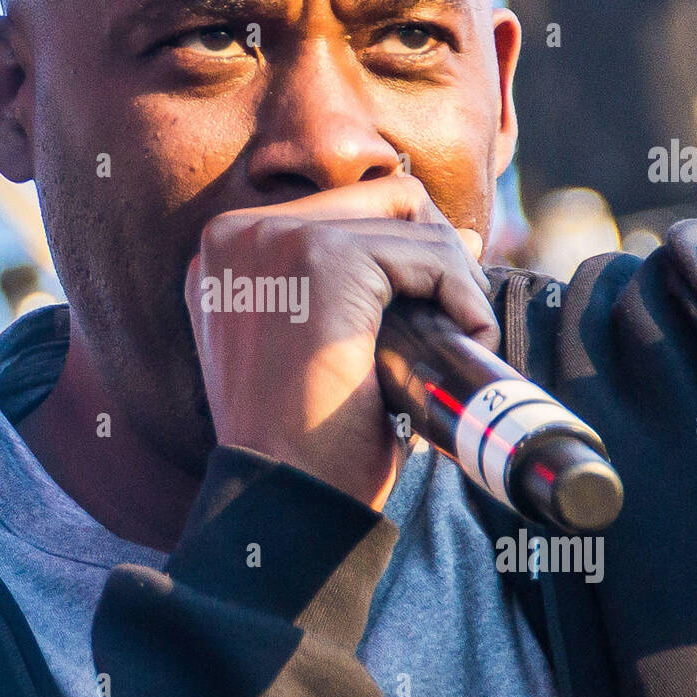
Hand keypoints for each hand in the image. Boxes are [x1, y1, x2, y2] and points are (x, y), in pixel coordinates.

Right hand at [184, 175, 498, 510]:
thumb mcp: (316, 349)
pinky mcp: (322, 258)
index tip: (438, 299)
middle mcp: (237, 236)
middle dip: (433, 250)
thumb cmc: (307, 443)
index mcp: (227, 257)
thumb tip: (458, 235)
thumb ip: (358, 285)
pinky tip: (469, 339)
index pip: (339, 210)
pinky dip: (464, 293)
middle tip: (458, 319)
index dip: (404, 248)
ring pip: (407, 216)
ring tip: (463, 336)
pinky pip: (426, 251)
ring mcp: (273, 239)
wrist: (286, 499)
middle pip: (376, 197)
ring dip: (455, 275)